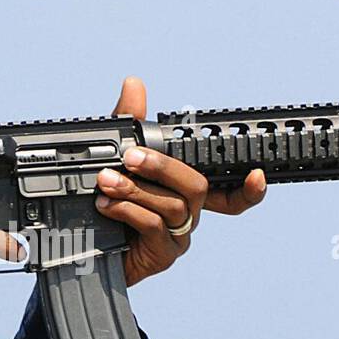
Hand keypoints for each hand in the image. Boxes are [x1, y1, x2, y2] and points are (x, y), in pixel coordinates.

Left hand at [96, 77, 266, 285]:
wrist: (80, 250)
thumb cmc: (106, 203)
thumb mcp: (117, 159)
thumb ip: (129, 124)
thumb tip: (135, 84)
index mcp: (185, 192)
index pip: (229, 190)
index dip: (249, 187)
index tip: (257, 174)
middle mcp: (187, 213)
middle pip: (197, 186)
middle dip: (163, 167)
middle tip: (130, 157)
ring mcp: (177, 236)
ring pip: (173, 205)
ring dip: (136, 189)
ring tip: (106, 182)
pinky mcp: (160, 254)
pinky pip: (154, 226)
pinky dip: (128, 210)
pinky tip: (106, 205)